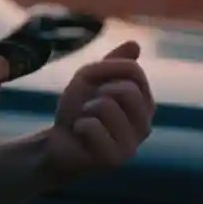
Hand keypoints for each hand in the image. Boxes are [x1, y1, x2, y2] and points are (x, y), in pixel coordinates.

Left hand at [42, 40, 154, 184]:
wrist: (57, 143)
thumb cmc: (78, 109)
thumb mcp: (90, 78)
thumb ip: (113, 62)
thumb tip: (136, 44)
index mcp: (144, 104)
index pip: (133, 70)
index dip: (105, 69)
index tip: (95, 84)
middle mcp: (145, 125)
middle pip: (127, 89)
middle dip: (99, 91)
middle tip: (90, 106)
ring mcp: (132, 145)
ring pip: (107, 106)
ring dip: (87, 109)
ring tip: (86, 121)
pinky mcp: (114, 160)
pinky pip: (92, 126)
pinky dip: (79, 125)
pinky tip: (81, 135)